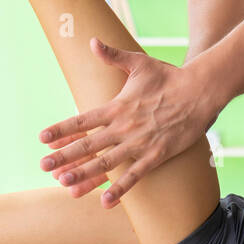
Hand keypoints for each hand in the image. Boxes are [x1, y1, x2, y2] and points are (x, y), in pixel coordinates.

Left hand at [37, 38, 226, 205]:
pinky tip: (105, 202)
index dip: (61, 129)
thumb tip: (92, 42)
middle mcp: (124, 126)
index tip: (42, 138)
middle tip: (42, 165)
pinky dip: (120, 189)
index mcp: (117, 106)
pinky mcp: (157, 154)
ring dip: (83, 174)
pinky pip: (135, 175)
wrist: (201, 90)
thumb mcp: (139, 63)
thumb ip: (112, 56)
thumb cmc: (170, 76)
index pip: (82, 120)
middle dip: (63, 156)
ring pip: (106, 163)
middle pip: (88, 144)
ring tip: (63, 183)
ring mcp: (140, 143)